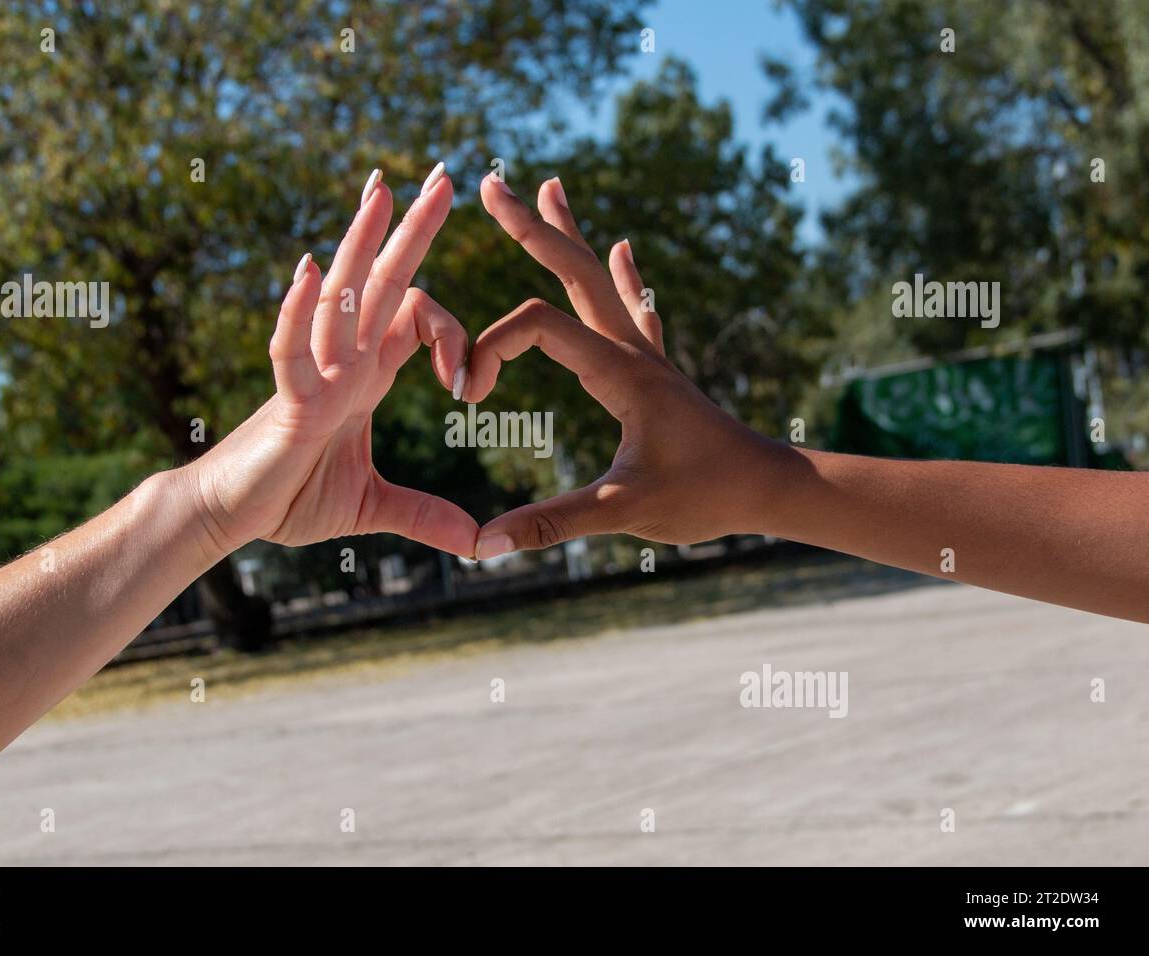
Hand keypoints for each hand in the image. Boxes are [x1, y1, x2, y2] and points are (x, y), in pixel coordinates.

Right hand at [186, 164, 477, 557]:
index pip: (414, 320)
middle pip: (383, 283)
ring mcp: (313, 376)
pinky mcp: (286, 403)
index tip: (471, 390)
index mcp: (365, 377)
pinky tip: (306, 273)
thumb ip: (424, 513)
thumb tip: (476, 541)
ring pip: (340, 300)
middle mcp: (342, 363)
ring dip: (360, 246)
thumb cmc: (290, 499)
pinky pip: (289, 352)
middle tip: (441, 176)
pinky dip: (296, 315)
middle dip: (413, 232)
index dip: (451, 332)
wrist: (229, 518)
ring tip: (381, 191)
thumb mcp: (372, 506)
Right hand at [465, 174, 787, 558]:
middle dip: (528, 227)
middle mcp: (631, 350)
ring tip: (550, 186)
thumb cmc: (707, 495)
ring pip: (598, 280)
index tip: (471, 396)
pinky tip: (622, 247)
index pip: (538, 326)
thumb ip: (554, 524)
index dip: (492, 349)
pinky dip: (621, 275)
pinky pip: (634, 310)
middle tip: (491, 184)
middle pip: (571, 270)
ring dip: (569, 235)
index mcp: (619, 372)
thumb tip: (486, 544)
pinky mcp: (658, 371)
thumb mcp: (625, 510)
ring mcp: (646, 356)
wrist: (771, 486)